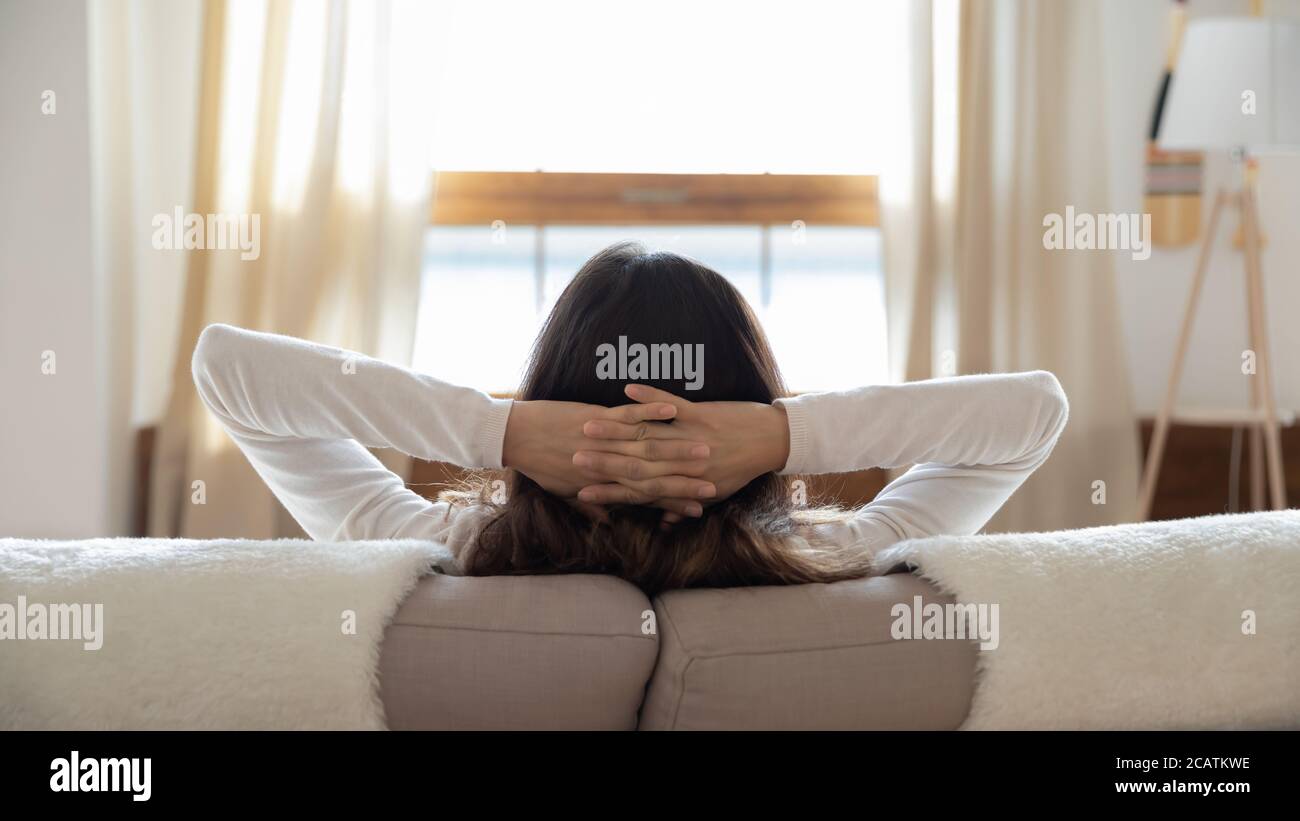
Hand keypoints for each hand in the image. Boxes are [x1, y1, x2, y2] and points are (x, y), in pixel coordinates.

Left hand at [502, 398, 715, 517]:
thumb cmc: (538, 463)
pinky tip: (672, 409)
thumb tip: (606, 519)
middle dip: (686, 479)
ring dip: (678, 447)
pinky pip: (629, 413)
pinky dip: (651, 409)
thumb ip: (588, 504)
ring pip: (648, 444)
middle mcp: (608, 464)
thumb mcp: (563, 490)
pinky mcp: (597, 415)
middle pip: (655, 473)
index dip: (675, 502)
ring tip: (707, 448)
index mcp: (603, 482)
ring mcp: (605, 438)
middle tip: (714, 483)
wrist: (513, 438)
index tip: (700, 507)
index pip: (647, 495)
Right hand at [574, 384, 790, 520]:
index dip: (608, 493)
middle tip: (572, 459)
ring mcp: (690, 437)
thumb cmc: (740, 468)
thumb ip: (682, 504)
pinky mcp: (700, 414)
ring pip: (646, 435)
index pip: (637, 492)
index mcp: (682, 483)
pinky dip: (649, 397)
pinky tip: (628, 387)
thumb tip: (662, 522)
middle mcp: (681, 464)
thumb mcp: (712, 493)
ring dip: (614, 429)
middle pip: (634, 464)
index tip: (580, 492)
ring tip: (587, 425)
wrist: (771, 443)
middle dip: (600, 462)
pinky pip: (670, 404)